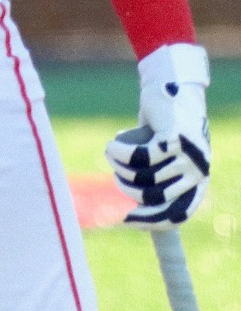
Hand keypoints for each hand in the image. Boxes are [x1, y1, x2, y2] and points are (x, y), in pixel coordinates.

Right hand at [106, 43, 211, 228]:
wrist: (172, 88)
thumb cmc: (163, 126)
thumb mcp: (163, 158)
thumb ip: (157, 180)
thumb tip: (138, 210)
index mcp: (198, 182)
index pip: (177, 215)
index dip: (151, 222)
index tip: (126, 220)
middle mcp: (198, 172)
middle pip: (154, 197)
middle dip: (128, 188)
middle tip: (116, 175)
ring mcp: (189, 156)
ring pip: (143, 176)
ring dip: (120, 167)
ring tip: (113, 153)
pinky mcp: (175, 138)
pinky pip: (139, 156)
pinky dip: (120, 152)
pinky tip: (112, 144)